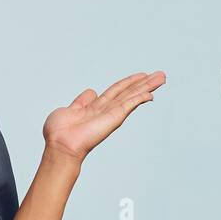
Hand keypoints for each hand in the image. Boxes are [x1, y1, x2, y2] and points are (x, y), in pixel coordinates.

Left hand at [43, 71, 165, 162]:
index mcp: (94, 107)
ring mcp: (111, 114)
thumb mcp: (68, 110)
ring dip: (147, 86)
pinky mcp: (114, 117)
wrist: (59, 145)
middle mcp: (105, 110)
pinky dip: (140, 97)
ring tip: (161, 77)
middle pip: (128, 92)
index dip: (128, 83)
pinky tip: (151, 94)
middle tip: (160, 75)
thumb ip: (81, 101)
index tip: (141, 76)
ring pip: (132, 96)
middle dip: (144, 83)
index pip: (115, 91)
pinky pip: (130, 104)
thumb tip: (91, 91)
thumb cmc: (59, 133)